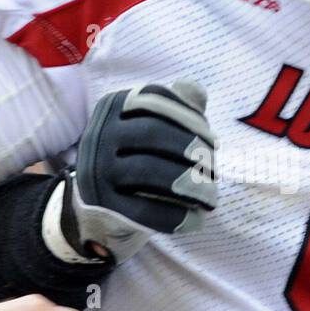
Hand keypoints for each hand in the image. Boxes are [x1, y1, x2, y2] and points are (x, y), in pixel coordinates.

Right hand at [59, 79, 217, 262]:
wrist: (97, 208)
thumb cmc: (135, 160)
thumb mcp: (149, 131)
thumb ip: (175, 109)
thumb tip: (196, 90)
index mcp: (111, 107)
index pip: (154, 98)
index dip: (190, 117)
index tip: (213, 140)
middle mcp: (98, 135)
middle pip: (152, 132)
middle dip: (191, 148)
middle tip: (213, 168)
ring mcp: (96, 171)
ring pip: (148, 170)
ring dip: (190, 184)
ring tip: (210, 197)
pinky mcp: (102, 206)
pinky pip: (143, 210)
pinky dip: (176, 215)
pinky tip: (196, 220)